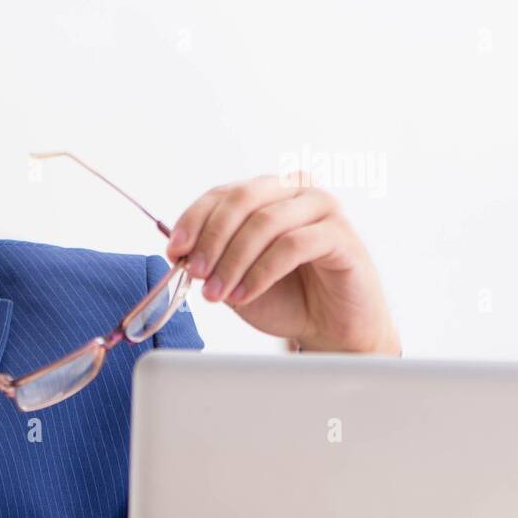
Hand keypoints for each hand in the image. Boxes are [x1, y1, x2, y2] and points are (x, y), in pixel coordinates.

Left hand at [165, 173, 400, 354]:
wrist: (330, 327)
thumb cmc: (285, 296)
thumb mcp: (235, 275)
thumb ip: (212, 258)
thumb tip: (180, 250)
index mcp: (268, 192)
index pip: (223, 193)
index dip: (193, 220)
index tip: (175, 250)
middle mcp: (296, 191)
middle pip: (242, 200)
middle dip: (212, 239)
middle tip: (196, 273)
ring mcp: (323, 208)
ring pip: (265, 222)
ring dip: (233, 261)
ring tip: (216, 293)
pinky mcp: (342, 235)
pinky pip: (292, 246)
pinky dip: (260, 272)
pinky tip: (243, 295)